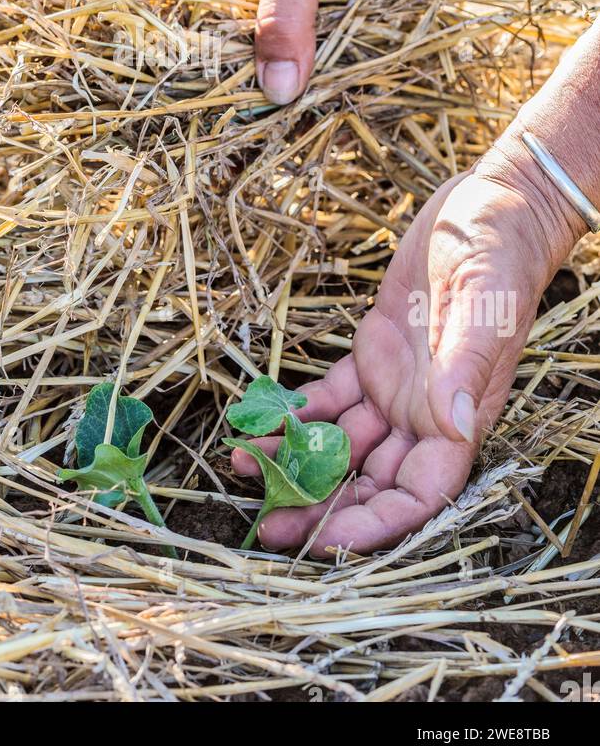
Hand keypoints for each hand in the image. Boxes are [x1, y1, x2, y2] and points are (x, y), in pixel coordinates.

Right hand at [205, 0, 464, 104]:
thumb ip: (282, 22)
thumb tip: (275, 92)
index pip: (208, 36)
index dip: (219, 72)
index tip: (238, 108)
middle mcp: (260, 3)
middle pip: (252, 64)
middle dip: (272, 89)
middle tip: (286, 117)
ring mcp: (302, 21)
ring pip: (295, 73)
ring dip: (311, 92)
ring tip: (321, 111)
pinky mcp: (339, 33)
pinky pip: (332, 69)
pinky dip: (342, 82)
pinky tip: (348, 95)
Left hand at [231, 162, 577, 554]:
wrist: (491, 205)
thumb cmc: (500, 256)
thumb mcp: (485, 310)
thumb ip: (466, 368)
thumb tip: (451, 424)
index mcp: (459, 417)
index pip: (417, 495)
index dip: (373, 525)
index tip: (323, 541)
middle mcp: (426, 412)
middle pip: (371, 481)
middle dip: (322, 506)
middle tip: (266, 520)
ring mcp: (398, 383)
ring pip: (343, 442)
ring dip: (297, 459)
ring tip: (245, 463)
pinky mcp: (373, 350)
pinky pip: (331, 394)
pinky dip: (297, 410)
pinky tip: (261, 419)